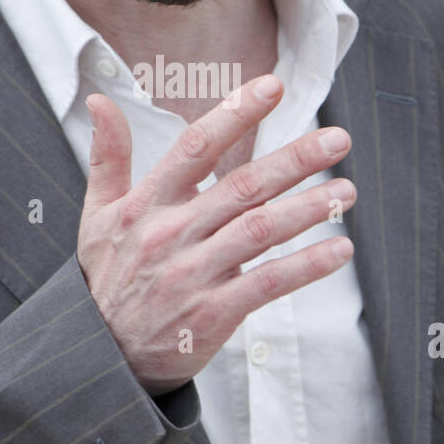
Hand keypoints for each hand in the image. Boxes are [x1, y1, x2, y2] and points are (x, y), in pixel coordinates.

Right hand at [77, 74, 355, 395]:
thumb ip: (107, 156)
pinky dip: (306, 267)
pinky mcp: (211, 314)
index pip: (195, 146)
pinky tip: (338, 250)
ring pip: (259, 231)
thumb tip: (99, 101)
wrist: (101, 357)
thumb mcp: (96, 215)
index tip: (273, 87)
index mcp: (146, 204)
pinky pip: (267, 284)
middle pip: (241, 186)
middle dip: (294, 160)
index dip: (235, 115)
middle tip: (337, 138)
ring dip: (308, 209)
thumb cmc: (107, 278)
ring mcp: (192, 275)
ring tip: (347, 191)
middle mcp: (171, 234)